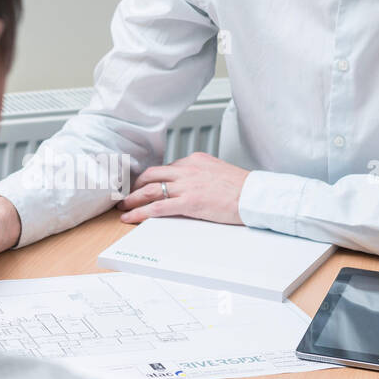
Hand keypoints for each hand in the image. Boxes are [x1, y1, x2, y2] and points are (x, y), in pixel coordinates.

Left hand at [116, 152, 249, 224]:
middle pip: (151, 175)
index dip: (151, 179)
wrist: (255, 195)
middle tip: (126, 195)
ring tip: (123, 208)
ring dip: (132, 200)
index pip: (166, 167)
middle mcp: (187, 170)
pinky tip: (131, 218)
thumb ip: (201, 176)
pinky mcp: (189, 202)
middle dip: (135, 186)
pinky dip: (140, 213)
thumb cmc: (242, 188)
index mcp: (195, 160)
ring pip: (149, 190)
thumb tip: (192, 185)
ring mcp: (187, 185)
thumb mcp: (218, 172)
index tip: (142, 185)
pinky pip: (158, 207)